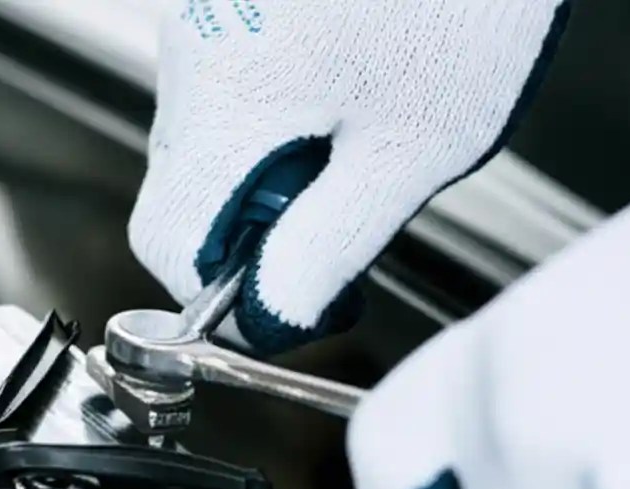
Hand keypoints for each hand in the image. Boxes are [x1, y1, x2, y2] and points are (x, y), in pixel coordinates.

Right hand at [131, 0, 569, 353]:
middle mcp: (193, 50)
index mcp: (227, 98)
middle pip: (182, 189)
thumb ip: (329, 246)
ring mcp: (205, 14)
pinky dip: (270, 115)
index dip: (219, 291)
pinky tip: (345, 90)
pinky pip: (222, 86)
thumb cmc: (464, 0)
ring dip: (264, 167)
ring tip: (357, 136)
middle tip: (344, 210)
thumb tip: (271, 315)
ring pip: (203, 138)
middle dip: (252, 225)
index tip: (287, 293)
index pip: (165, 240)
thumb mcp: (413, 148)